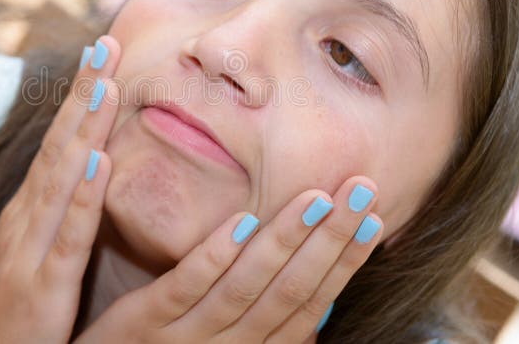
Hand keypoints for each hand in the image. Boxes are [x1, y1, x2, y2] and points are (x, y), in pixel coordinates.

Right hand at [0, 36, 121, 343]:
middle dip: (84, 91)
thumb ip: (65, 199)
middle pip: (61, 142)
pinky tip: (100, 163)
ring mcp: (33, 244)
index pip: (60, 137)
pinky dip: (84, 196)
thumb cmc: (19, 292)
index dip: (81, 92)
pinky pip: (70, 234)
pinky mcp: (46, 282)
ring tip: (105, 85)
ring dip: (84, 128)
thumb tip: (93, 156)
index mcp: (35, 201)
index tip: (103, 49)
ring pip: (63, 177)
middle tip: (106, 42)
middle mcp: (29, 212)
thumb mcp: (42, 237)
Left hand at [74, 176, 382, 342]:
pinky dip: (217, 257)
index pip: (307, 306)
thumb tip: (317, 296)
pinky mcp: (144, 324)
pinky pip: (185, 289)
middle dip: (331, 242)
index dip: (344, 263)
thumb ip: (261, 322)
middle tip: (363, 189)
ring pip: (247, 289)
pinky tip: (243, 222)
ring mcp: (186, 338)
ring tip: (318, 197)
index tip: (374, 219)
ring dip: (285, 242)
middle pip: (289, 293)